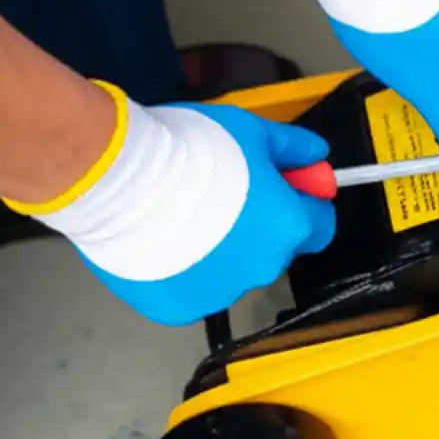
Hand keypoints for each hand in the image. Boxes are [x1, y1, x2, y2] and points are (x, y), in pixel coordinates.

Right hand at [8, 82, 334, 325]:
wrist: (120, 179)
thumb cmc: (189, 150)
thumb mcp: (250, 130)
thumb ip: (291, 147)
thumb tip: (316, 155)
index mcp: (288, 226)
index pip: (319, 226)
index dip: (301, 203)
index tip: (280, 187)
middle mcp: (263, 267)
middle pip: (272, 249)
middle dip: (256, 227)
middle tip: (219, 195)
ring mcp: (221, 293)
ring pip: (230, 271)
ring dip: (217, 250)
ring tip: (179, 215)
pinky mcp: (180, 308)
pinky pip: (191, 288)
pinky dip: (181, 269)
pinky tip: (159, 240)